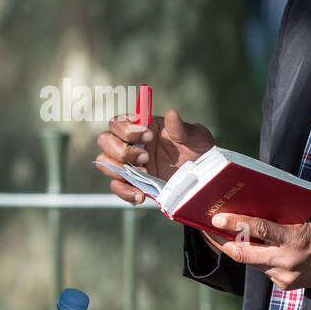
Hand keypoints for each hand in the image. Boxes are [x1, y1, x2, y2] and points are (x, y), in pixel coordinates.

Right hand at [95, 108, 215, 204]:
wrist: (204, 177)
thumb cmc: (198, 149)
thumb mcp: (195, 136)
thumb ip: (180, 127)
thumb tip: (171, 114)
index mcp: (142, 127)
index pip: (118, 122)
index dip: (126, 128)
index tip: (149, 135)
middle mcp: (131, 144)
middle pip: (105, 141)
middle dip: (122, 150)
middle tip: (146, 157)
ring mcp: (130, 165)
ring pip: (106, 163)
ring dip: (121, 169)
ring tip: (146, 174)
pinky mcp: (133, 183)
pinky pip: (117, 187)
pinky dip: (125, 192)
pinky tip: (141, 195)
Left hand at [211, 206, 310, 292]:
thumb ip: (285, 213)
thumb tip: (255, 203)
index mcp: (297, 238)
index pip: (260, 230)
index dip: (236, 223)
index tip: (217, 218)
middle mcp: (289, 261)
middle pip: (244, 254)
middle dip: (222, 242)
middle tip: (206, 230)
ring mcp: (286, 276)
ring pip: (251, 262)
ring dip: (237, 249)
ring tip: (221, 235)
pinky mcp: (286, 285)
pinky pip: (263, 269)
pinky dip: (257, 258)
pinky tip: (252, 247)